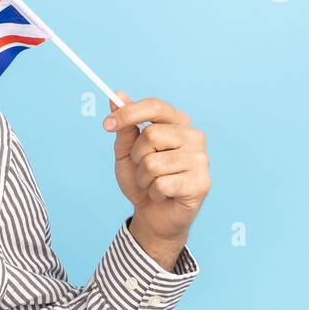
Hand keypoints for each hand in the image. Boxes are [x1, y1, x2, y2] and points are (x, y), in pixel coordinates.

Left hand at [102, 90, 209, 257]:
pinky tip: (163, 194)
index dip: (128, 113)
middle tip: (142, 168)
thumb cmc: (142, 179)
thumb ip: (124, 126)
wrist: (153, 214)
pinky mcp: (201, 183)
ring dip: (143, 178)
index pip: (155, 106)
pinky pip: (161, 184)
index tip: (106, 125)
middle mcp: (194, 136)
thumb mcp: (126, 152)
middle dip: (136, 155)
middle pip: (152, 135)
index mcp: (178, 122)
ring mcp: (201, 159)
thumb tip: (117, 95)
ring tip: (152, 183)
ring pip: (154, 163)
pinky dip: (153, 192)